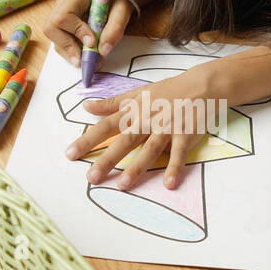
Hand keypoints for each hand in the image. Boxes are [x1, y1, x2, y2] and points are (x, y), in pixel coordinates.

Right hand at [43, 0, 134, 67]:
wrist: (112, 5)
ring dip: (71, 55)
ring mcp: (58, 20)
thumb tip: (103, 50)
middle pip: (51, 28)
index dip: (75, 31)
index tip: (92, 42)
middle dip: (68, 47)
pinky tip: (85, 59)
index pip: (64, 15)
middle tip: (84, 60)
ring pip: (55, 40)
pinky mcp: (61, 32)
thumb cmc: (114, 5)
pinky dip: (72, 56)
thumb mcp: (121, 12)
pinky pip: (60, 47)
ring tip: (89, 63)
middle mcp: (62, 8)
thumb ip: (115, 28)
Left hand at [64, 64, 219, 189]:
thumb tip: (86, 106)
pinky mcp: (185, 133)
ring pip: (149, 148)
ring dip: (136, 167)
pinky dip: (175, 167)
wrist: (201, 84)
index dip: (87, 139)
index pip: (105, 126)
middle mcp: (147, 119)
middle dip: (107, 159)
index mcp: (134, 111)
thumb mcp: (138, 93)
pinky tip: (169, 184)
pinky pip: (179, 153)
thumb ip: (112, 103)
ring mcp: (166, 127)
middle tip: (91, 177)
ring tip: (123, 185)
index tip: (70, 154)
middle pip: (124, 141)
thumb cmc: (167, 91)